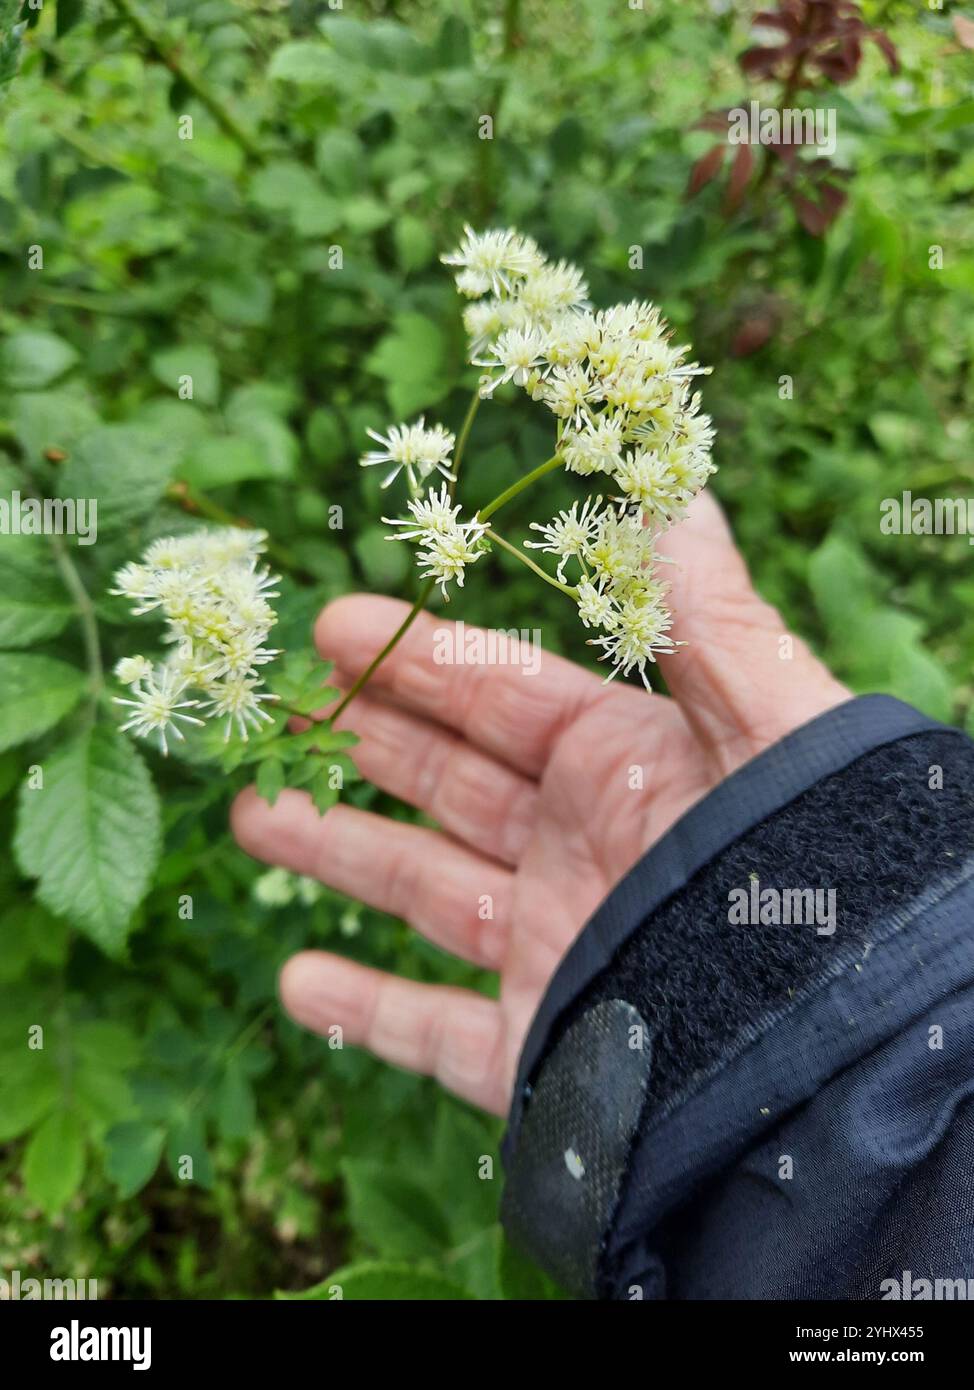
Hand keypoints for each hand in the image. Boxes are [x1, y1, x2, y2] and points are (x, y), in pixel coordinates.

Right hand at [231, 494, 846, 1114]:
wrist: (841, 1045)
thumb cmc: (815, 862)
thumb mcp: (768, 720)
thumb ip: (704, 614)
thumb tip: (674, 486)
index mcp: (631, 766)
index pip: (504, 697)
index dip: (419, 660)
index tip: (331, 626)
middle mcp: (585, 851)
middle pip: (450, 784)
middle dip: (362, 743)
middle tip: (280, 709)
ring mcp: (558, 951)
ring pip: (424, 895)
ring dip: (339, 856)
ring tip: (256, 816)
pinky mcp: (546, 1053)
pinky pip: (437, 1036)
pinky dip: (367, 1011)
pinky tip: (296, 981)